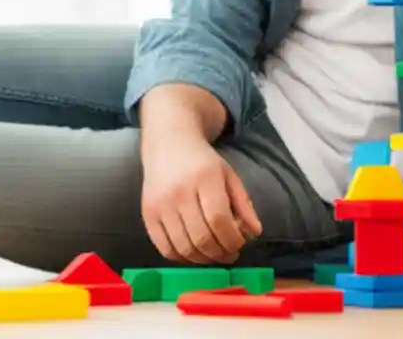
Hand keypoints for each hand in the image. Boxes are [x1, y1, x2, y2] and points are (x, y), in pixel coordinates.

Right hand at [140, 135, 262, 263]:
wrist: (168, 145)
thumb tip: (255, 232)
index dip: (232, 239)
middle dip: (220, 253)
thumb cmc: (203, 162)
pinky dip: (182, 258)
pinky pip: (164, 248)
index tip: (240, 244)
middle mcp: (179, 192)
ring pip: (183, 247)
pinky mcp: (147, 215)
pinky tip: (195, 254)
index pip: (219, 219)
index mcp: (205, 178)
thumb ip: (243, 203)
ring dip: (203, 259)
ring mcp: (160, 205)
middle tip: (230, 254)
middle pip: (201, 237)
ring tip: (215, 255)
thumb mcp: (229, 175)